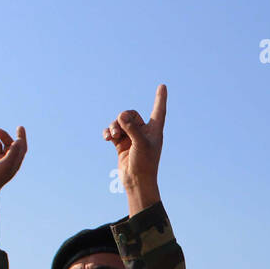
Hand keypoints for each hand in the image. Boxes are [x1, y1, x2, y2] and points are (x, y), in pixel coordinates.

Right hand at [103, 84, 165, 213]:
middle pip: (130, 114)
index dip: (160, 98)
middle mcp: (143, 132)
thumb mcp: (140, 144)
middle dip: (122, 118)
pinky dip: (108, 132)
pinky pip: (112, 131)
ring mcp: (131, 137)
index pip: (158, 110)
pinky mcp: (121, 144)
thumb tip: (121, 116)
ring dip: (114, 126)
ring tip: (112, 136)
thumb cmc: (144, 164)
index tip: (163, 86)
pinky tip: (106, 137)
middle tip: (120, 128)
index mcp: (154, 130)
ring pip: (119, 122)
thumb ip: (132, 128)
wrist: (136, 182)